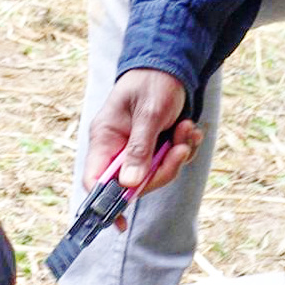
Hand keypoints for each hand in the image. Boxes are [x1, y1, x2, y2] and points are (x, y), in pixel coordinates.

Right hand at [88, 68, 197, 195]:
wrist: (171, 64)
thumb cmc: (153, 82)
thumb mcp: (148, 113)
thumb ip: (139, 148)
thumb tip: (130, 184)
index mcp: (105, 138)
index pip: (95, 179)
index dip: (104, 203)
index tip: (120, 221)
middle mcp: (117, 146)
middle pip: (132, 182)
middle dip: (161, 170)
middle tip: (179, 149)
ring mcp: (136, 148)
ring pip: (155, 173)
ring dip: (176, 155)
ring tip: (186, 130)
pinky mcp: (155, 146)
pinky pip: (168, 161)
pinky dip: (182, 148)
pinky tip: (189, 129)